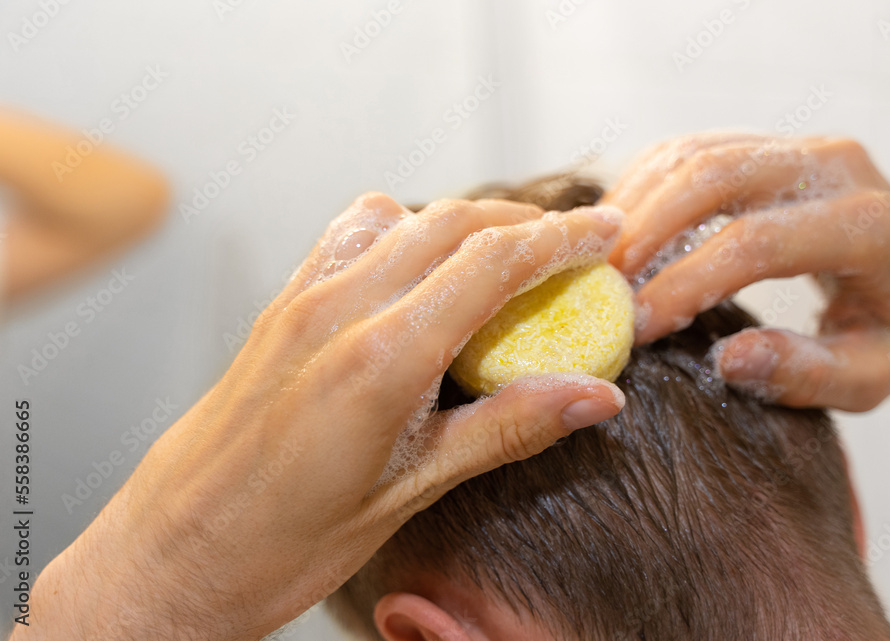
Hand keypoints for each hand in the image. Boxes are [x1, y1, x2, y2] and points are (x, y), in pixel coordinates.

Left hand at [21, 194, 625, 639]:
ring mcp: (301, 299)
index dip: (561, 240)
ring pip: (403, 219)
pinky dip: (403, 231)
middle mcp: (337, 309)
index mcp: (380, 358)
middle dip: (526, 224)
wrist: (174, 552)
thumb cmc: (284, 542)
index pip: (492, 263)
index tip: (607, 233)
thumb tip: (596, 396)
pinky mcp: (280, 306)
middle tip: (576, 245)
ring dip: (465, 223)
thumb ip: (507, 428)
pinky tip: (420, 269)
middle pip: (454, 224)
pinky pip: (351, 235)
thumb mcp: (412, 490)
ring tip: (508, 256)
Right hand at [604, 133, 889, 411]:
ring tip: (598, 261)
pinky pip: (693, 148)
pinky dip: (645, 185)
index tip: (638, 329)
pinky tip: (621, 231)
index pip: (756, 243)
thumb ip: (805, 374)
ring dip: (636, 203)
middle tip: (599, 287)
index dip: (686, 284)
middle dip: (645, 231)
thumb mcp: (870, 377)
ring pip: (694, 151)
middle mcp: (835, 167)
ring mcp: (802, 146)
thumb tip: (728, 360)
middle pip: (714, 174)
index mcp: (868, 226)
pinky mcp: (772, 145)